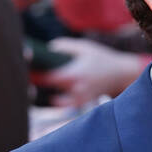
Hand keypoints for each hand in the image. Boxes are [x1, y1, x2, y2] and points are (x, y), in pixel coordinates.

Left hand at [31, 38, 145, 105]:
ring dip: (53, 97)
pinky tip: (55, 98)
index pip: (51, 78)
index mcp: (75, 74)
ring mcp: (82, 97)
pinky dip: (62, 103)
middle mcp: (77, 88)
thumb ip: (65, 46)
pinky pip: (70, 106)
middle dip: (43, 86)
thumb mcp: (84, 47)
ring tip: (45, 93)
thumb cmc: (102, 58)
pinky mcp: (85, 102)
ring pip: (61, 102)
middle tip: (32, 83)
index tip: (30, 73)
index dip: (39, 77)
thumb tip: (49, 47)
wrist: (121, 73)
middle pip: (54, 91)